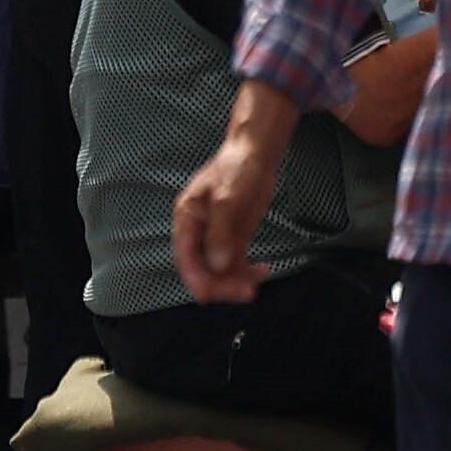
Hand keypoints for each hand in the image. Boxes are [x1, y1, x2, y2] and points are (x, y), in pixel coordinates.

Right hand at [173, 106, 294, 305]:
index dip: (195, 279)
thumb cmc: (238, 167)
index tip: (208, 297)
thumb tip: (216, 266)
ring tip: (258, 280)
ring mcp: (218, 235)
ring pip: (221, 270)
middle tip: (244, 292)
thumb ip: (220, 233)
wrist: (257, 153)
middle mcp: (199, 230)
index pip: (185, 256)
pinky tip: (264, 270)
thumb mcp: (228, 198)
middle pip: (203, 268)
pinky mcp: (235, 237)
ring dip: (237, 280)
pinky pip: (237, 263)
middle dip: (221, 283)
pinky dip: (249, 272)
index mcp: (188, 217)